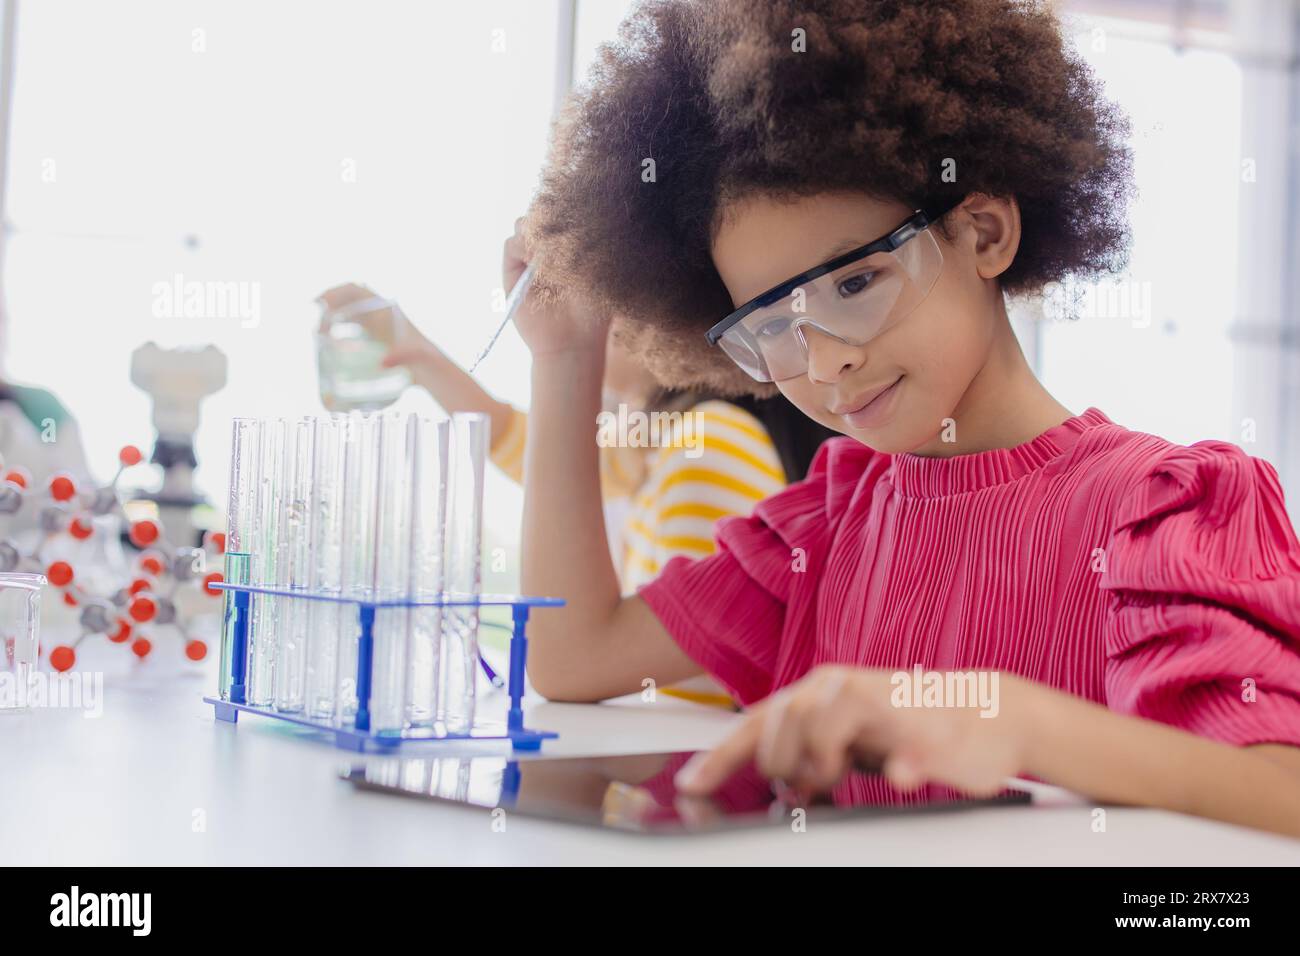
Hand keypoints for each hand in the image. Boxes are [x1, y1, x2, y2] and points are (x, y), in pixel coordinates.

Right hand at [316, 282, 511, 430]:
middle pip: (352, 302)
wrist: (460, 394)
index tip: (317, 306)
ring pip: (353, 319)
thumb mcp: (429, 365)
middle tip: (314, 326)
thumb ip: (410, 357)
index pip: (361, 290)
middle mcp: (390, 323)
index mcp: (397, 318)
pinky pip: (358, 339)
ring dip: (333, 323)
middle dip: (329, 306)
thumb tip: (383, 360)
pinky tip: (332, 355)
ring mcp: (387, 337)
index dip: (337, 292)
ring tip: (318, 339)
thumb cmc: (447, 378)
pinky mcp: (386, 354)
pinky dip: (341, 341)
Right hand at [504, 217, 609, 356]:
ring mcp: (529, 257)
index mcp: (570, 243)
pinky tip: (538, 262)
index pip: (562, 210)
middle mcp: (548, 247)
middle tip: (563, 231)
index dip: (565, 206)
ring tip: (552, 252)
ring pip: (524, 222)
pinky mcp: (512, 269)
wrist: (572, 342)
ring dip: (536, 229)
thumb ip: (583, 241)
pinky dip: (522, 246)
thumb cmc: (593, 310)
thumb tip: (574, 211)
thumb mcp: (595, 271)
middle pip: (540, 209)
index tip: (578, 213)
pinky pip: (511, 243)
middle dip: (550, 214)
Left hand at [674, 665, 1038, 798]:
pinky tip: (898, 771)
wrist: (992, 717)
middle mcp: (840, 687)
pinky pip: (900, 753)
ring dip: (820, 763)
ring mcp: (882, 703)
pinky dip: (896, 766)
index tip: (692, 783)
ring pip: (818, 726)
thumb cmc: (915, 728)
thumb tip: (779, 784)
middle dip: (781, 762)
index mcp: (819, 692)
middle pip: (778, 722)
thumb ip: (811, 757)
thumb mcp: (851, 744)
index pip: (757, 722)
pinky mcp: (925, 730)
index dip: (722, 755)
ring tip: (841, 773)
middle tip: (810, 779)